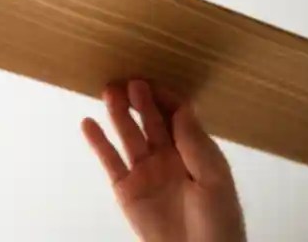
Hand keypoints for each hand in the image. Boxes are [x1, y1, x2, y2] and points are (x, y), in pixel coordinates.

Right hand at [82, 80, 244, 241]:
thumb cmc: (218, 224)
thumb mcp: (215, 182)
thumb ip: (197, 146)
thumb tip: (183, 108)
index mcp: (195, 153)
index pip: (178, 115)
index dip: (165, 97)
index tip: (152, 83)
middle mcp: (168, 157)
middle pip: (151, 120)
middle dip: (140, 99)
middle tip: (128, 82)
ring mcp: (146, 171)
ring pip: (129, 134)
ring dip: (119, 113)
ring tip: (109, 92)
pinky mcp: (126, 189)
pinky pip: (110, 161)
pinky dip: (98, 142)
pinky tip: (89, 124)